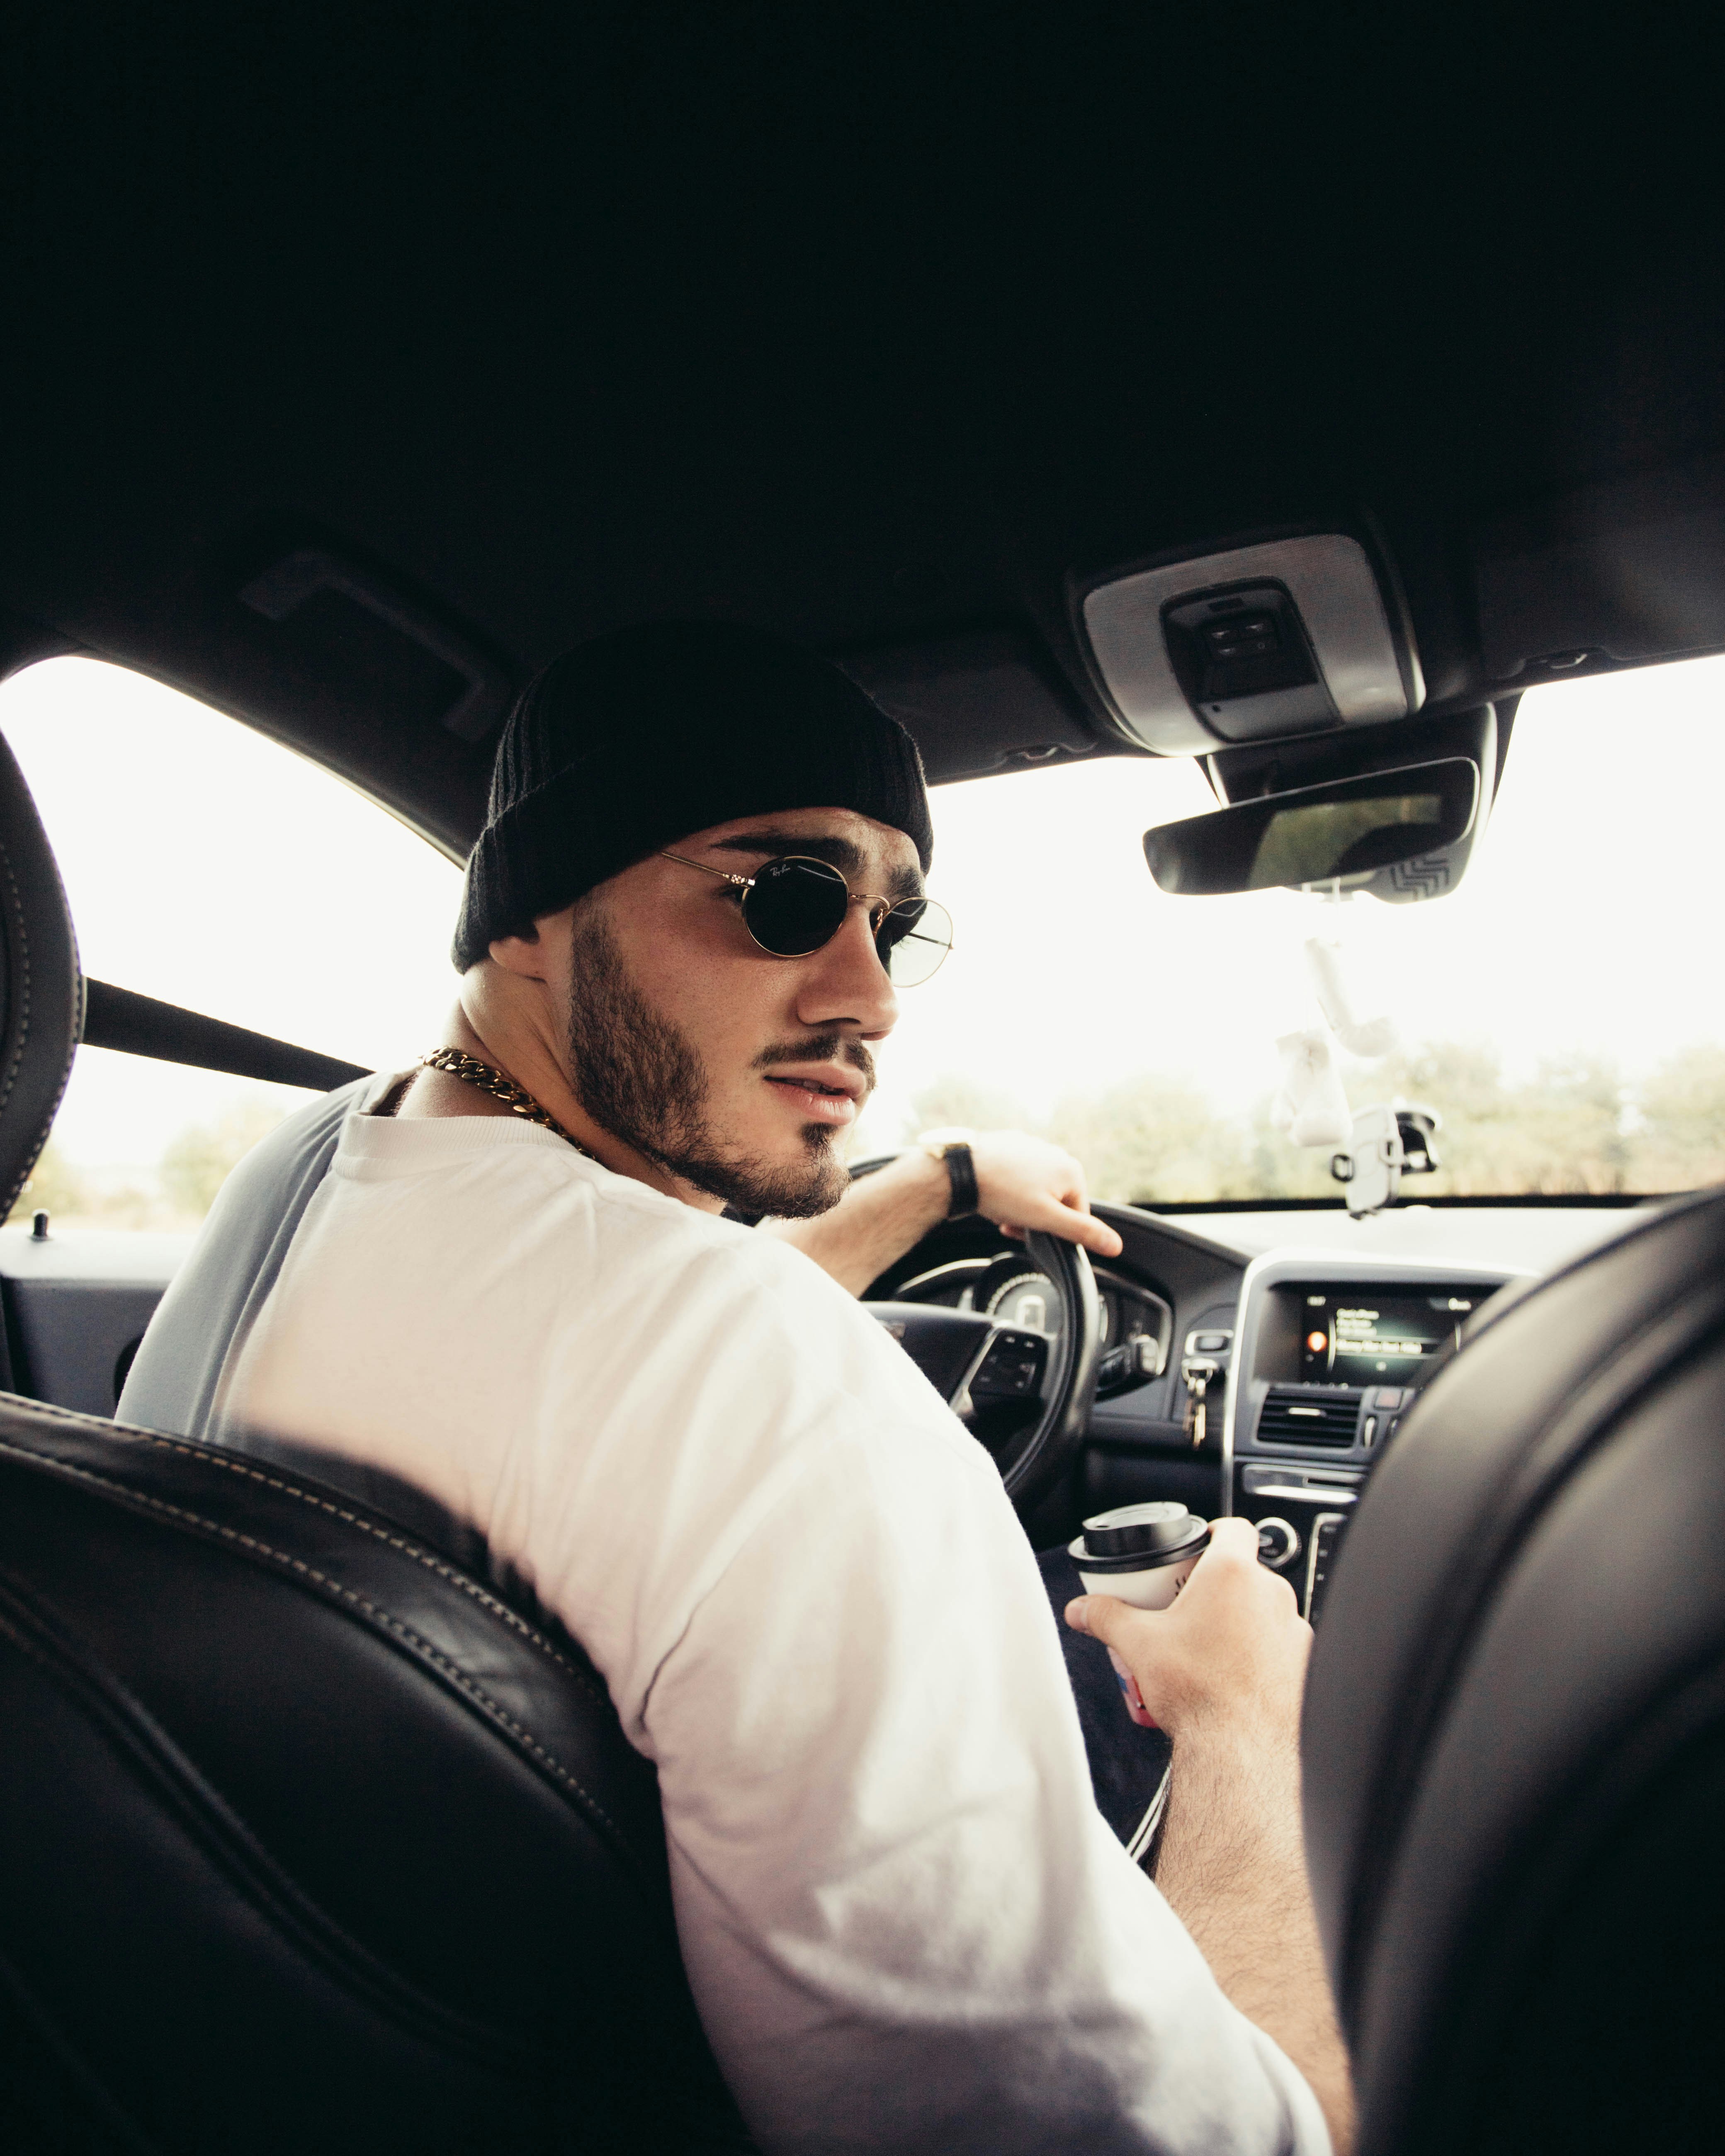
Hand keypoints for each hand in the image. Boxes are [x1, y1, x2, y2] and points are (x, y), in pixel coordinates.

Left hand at [968, 1131, 1122, 1257]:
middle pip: (1055, 1201)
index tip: (1032, 1232)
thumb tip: (1115, 1245)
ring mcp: (1033, 1147)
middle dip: (1035, 1218)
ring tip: (1001, 1209)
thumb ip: (1082, 1232)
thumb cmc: (1003, 1192)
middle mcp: (1056, 1154)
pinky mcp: (1011, 1145)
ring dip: (1020, 1206)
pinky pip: (1017, 1175)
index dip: (1054, 1230)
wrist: (960, 1169)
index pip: (1077, 1215)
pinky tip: (994, 1194)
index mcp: (1071, 1171)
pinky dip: (1008, 1189)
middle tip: (1013, 1223)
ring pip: (1034, 1190)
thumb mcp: (1047, 1219)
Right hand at [1065, 1518, 1309, 1744]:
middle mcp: (1271, 1595)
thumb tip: (1081, 1610)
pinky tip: (1237, 1675)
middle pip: (1244, 1573)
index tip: (1199, 1547)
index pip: (1234, 1527)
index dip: (1215, 1531)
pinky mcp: (1306, 1663)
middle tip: (1188, 1610)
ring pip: (1265, 1610)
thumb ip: (1106, 1617)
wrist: (1242, 1749)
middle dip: (1216, 1588)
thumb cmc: (1199, 1692)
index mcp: (1232, 1574)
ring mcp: (1295, 1629)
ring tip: (1211, 1649)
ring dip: (1242, 1621)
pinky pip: (1283, 1645)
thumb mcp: (1138, 1644)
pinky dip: (1263, 1653)